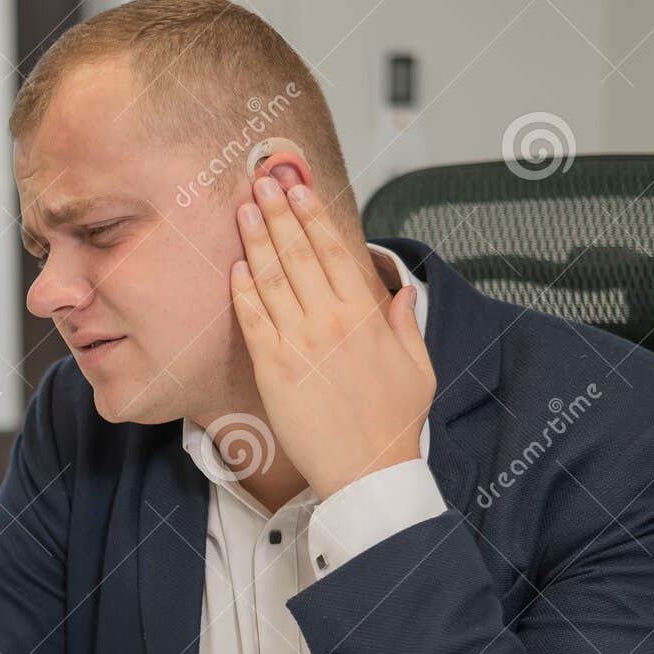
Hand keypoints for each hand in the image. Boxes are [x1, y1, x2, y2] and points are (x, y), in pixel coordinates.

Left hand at [230, 176, 434, 499]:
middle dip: (279, 214)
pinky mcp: (273, 371)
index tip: (298, 189)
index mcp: (366, 317)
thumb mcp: (419, 368)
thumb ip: (405, 323)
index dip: (313, 216)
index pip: (335, 251)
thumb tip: (399, 293)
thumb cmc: (393, 425)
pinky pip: (254, 321)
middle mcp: (330, 323)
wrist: (366, 471)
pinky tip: (234, 268)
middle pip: (299, 254)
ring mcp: (299, 345)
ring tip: (244, 210)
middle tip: (262, 182)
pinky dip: (243, 291)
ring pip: (272, 280)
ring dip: (256, 241)